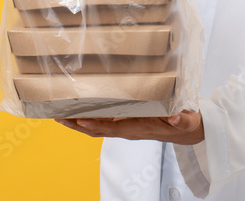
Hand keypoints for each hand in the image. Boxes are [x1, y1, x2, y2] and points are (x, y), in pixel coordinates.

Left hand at [54, 110, 203, 145]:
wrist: (187, 132)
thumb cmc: (185, 124)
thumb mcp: (187, 121)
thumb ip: (182, 120)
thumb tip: (176, 117)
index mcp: (138, 128)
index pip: (112, 128)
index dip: (95, 125)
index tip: (79, 120)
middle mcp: (128, 130)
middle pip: (96, 130)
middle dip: (76, 125)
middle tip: (57, 116)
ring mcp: (125, 128)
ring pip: (96, 128)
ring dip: (77, 123)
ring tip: (60, 114)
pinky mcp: (126, 124)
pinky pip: (102, 123)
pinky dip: (88, 118)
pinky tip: (79, 112)